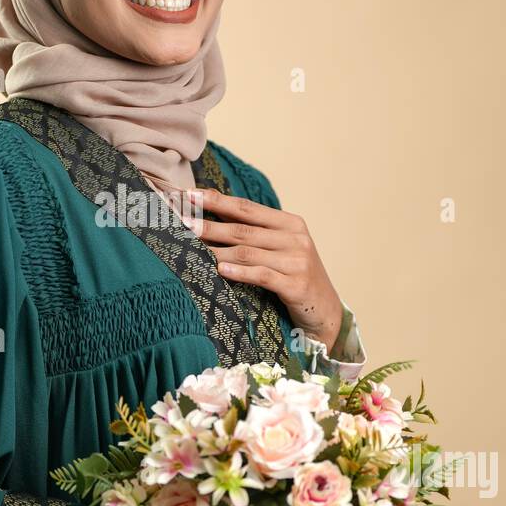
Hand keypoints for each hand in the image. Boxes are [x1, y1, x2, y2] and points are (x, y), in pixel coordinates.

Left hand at [184, 187, 343, 352]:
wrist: (326, 311)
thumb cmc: (295, 276)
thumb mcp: (280, 248)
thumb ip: (254, 232)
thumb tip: (212, 213)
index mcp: (291, 223)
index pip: (247, 208)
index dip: (217, 200)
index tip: (188, 194)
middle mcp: (295, 238)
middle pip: (243, 229)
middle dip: (208, 224)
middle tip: (179, 221)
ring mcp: (297, 261)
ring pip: (248, 252)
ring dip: (215, 249)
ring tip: (189, 245)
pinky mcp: (296, 285)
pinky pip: (262, 275)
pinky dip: (240, 272)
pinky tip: (220, 269)